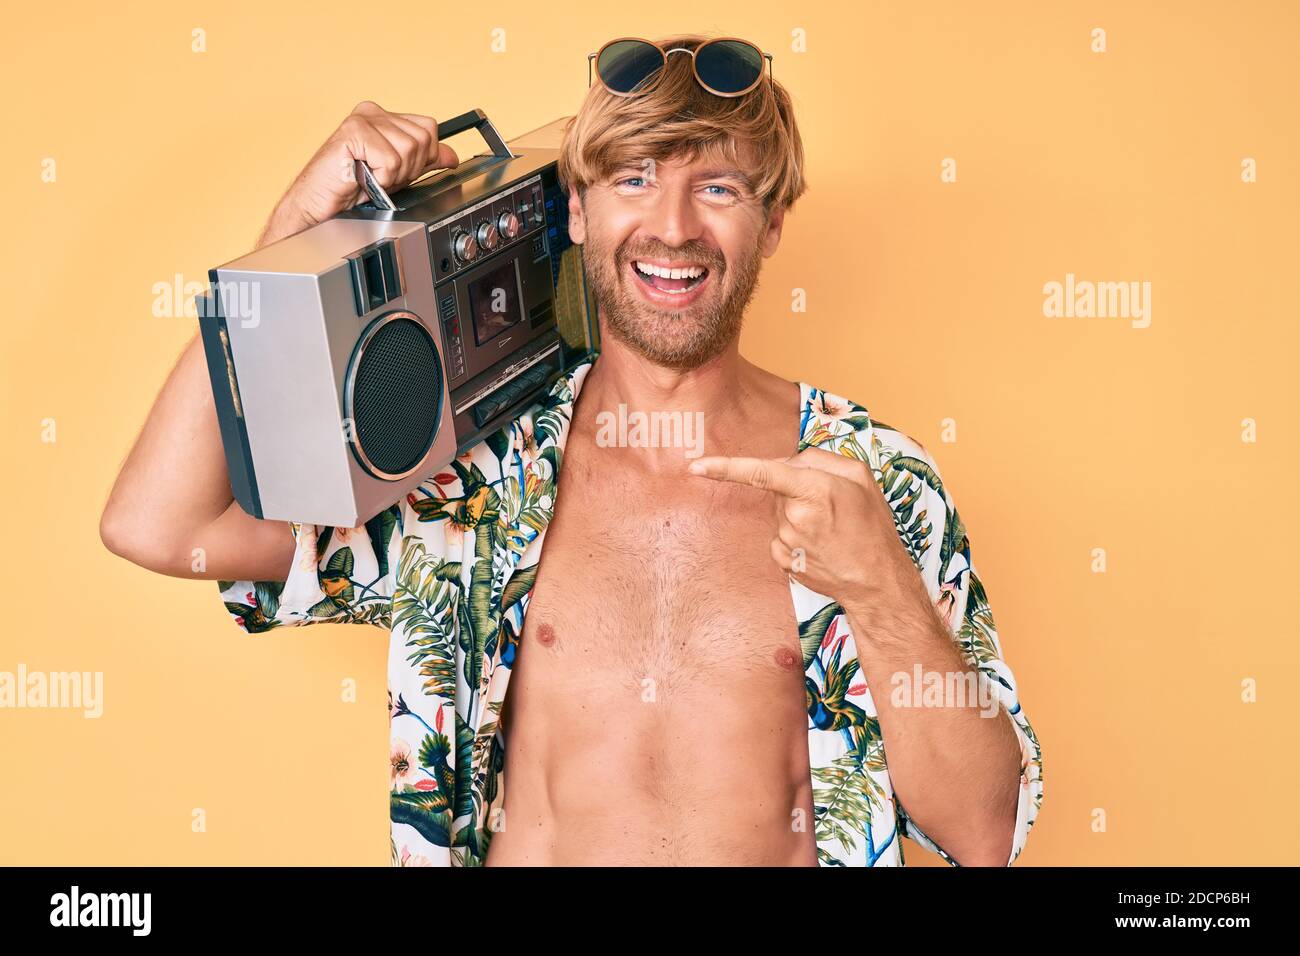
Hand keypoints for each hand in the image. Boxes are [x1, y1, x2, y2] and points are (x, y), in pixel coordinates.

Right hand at [259, 101, 459, 244]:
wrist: (319, 206)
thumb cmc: (351, 190)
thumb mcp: (398, 174)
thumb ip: (424, 161)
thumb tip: (452, 155)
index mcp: (384, 117)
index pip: (428, 128)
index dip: (423, 157)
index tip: (399, 171)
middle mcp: (373, 112)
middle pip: (423, 138)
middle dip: (409, 168)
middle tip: (382, 177)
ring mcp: (362, 119)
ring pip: (408, 149)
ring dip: (393, 174)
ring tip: (372, 178)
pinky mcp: (352, 132)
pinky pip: (390, 159)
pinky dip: (381, 177)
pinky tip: (363, 177)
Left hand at [688, 447, 928, 614]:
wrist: (877, 581)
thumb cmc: (872, 526)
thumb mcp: (860, 477)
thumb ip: (820, 458)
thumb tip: (788, 462)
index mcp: (815, 489)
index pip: (761, 472)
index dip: (725, 467)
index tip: (695, 466)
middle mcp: (795, 515)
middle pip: (779, 487)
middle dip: (798, 488)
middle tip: (833, 505)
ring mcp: (786, 542)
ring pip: (780, 513)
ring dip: (800, 514)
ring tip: (832, 529)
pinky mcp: (782, 561)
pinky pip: (781, 536)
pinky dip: (797, 537)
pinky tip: (820, 547)